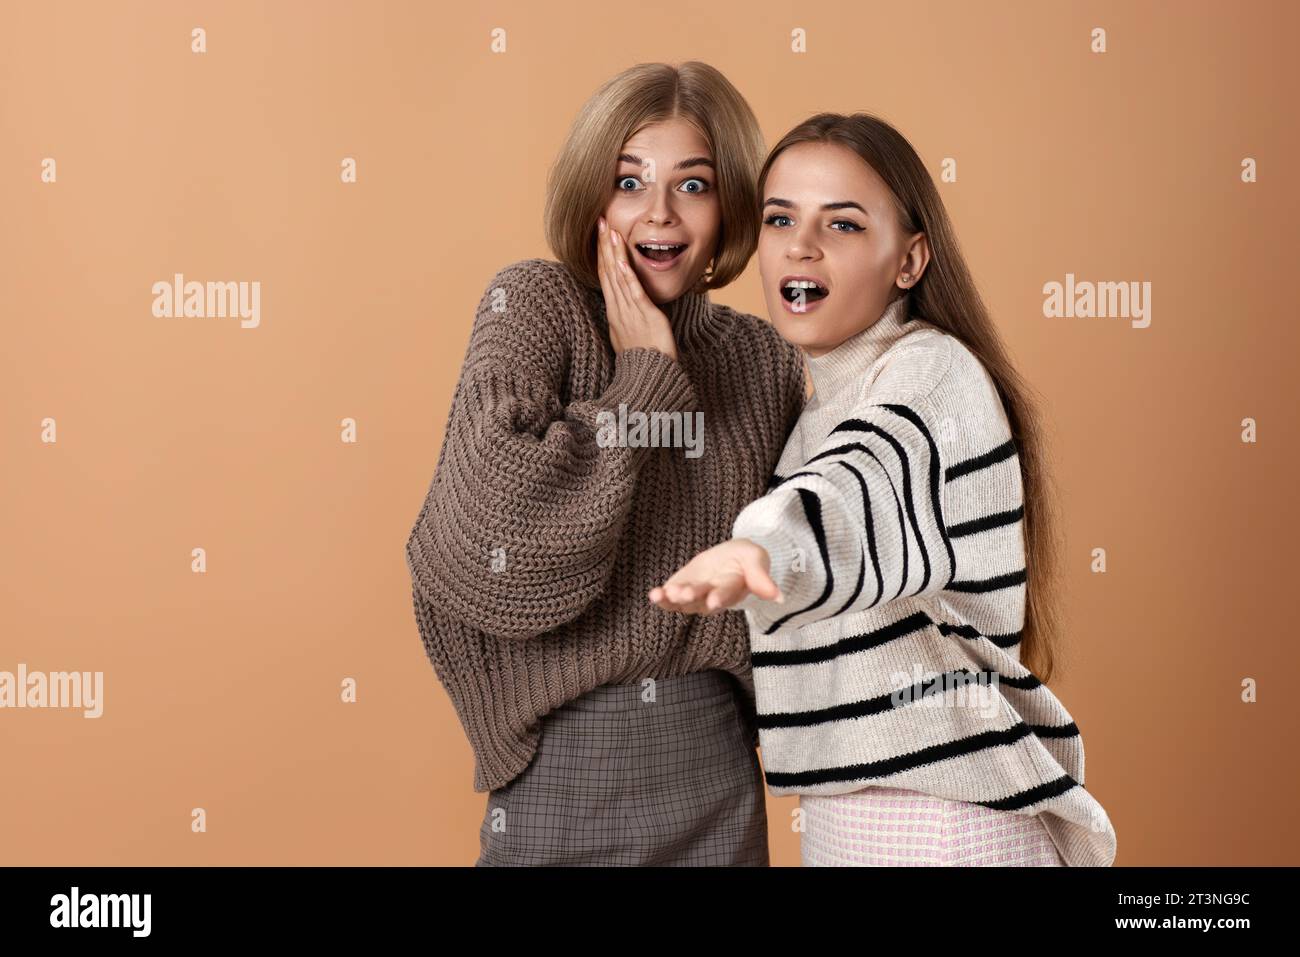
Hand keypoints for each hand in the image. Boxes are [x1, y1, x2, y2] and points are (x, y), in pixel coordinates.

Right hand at [596, 216, 678, 363]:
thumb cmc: (644, 359)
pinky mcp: (644, 315)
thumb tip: (624, 308)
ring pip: (617, 277)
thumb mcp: (631, 334)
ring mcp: (629, 312)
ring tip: (609, 230)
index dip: (601, 253)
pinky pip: (632, 291)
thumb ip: (628, 317)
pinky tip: (619, 259)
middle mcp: (618, 309)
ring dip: (612, 252)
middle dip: (603, 245)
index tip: (600, 234)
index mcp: (615, 312)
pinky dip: (625, 274)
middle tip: (599, 221)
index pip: (605, 276)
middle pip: (607, 271)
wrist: (651, 377)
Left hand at [647, 538, 784, 614]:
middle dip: (692, 596)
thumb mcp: (756, 559)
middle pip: (702, 598)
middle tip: (683, 594)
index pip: (727, 594)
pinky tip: (653, 595)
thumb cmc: (746, 560)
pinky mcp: (681, 589)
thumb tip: (778, 597)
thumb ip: (762, 577)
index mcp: (733, 588)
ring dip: (672, 599)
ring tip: (662, 594)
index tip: (713, 601)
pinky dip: (661, 598)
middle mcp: (713, 596)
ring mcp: (696, 595)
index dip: (720, 597)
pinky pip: (670, 598)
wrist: (730, 558)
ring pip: (684, 602)